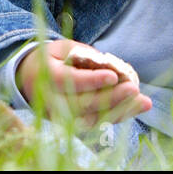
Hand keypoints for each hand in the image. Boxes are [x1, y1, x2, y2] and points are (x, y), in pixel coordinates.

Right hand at [15, 39, 151, 127]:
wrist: (30, 80)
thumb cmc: (53, 59)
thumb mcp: (64, 48)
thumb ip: (85, 56)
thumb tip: (113, 66)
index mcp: (48, 75)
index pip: (69, 80)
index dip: (92, 80)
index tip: (114, 76)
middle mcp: (52, 100)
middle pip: (83, 104)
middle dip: (111, 98)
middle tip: (134, 89)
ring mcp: (61, 116)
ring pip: (92, 119)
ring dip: (120, 111)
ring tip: (143, 101)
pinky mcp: (72, 125)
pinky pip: (97, 124)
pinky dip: (118, 116)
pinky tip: (136, 107)